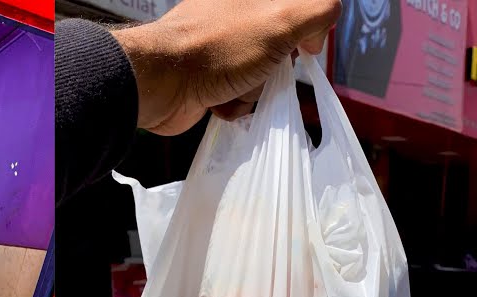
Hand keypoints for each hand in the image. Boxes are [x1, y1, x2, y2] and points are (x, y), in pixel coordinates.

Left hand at [114, 0, 340, 135]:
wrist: (160, 85)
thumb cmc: (219, 48)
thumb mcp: (284, 18)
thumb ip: (318, 10)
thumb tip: (318, 31)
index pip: (293, 10)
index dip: (305, 29)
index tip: (306, 46)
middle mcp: (231, 16)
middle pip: (279, 44)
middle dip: (278, 64)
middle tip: (267, 69)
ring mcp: (216, 49)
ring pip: (260, 73)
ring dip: (256, 90)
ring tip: (238, 90)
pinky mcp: (204, 80)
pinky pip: (236, 95)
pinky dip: (235, 104)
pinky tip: (221, 103)